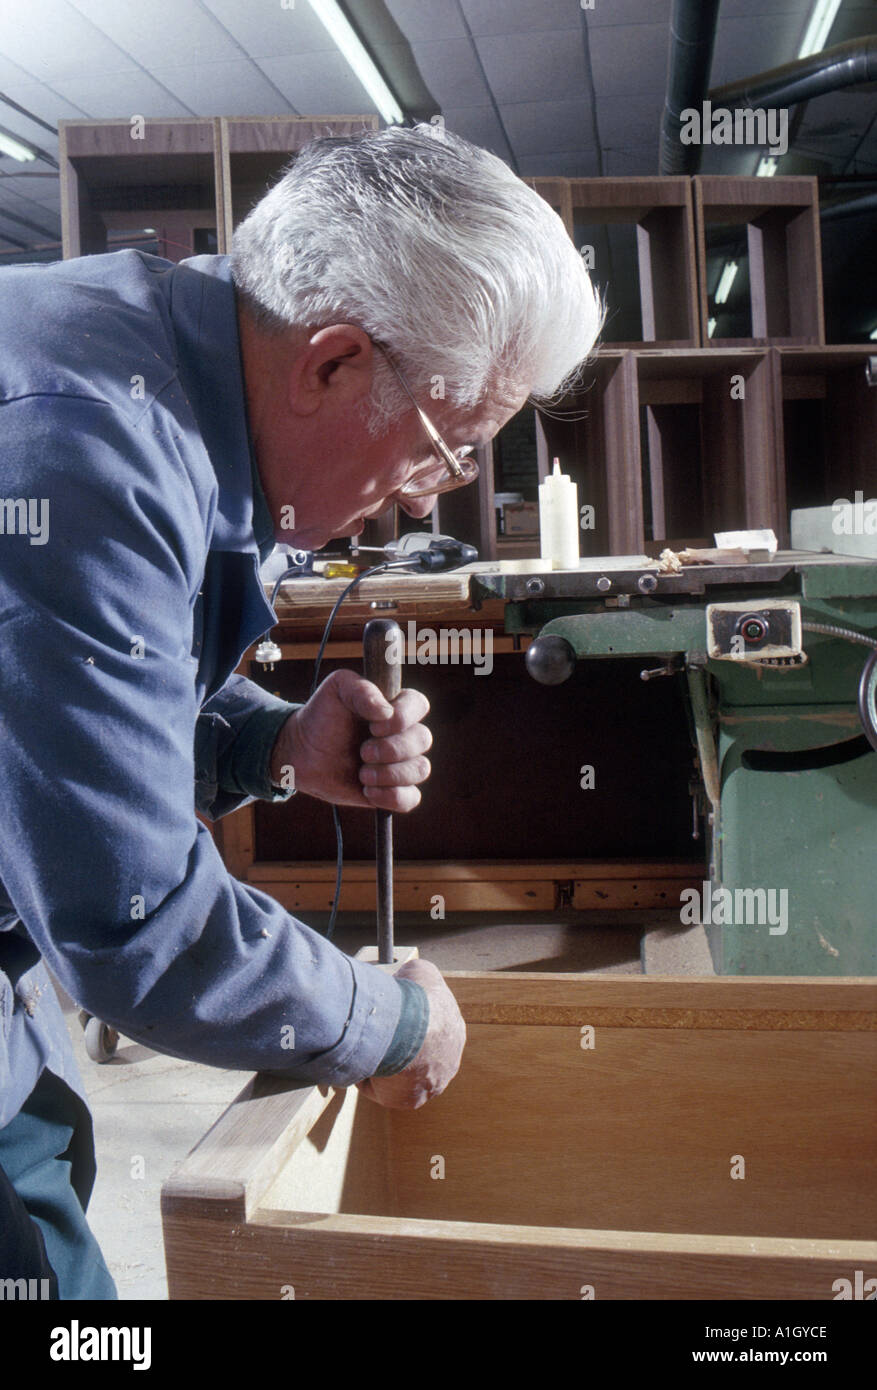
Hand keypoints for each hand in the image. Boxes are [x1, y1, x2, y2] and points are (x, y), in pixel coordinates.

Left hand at [269, 669, 430, 811]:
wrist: (303, 752)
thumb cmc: (322, 716)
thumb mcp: (336, 690)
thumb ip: (361, 690)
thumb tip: (386, 711)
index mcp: (395, 706)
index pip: (419, 705)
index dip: (403, 718)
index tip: (374, 726)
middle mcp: (404, 734)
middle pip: (422, 739)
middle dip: (391, 749)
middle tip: (362, 752)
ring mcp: (401, 763)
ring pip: (420, 769)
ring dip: (390, 774)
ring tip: (363, 774)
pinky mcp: (393, 790)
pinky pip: (411, 798)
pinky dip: (392, 797)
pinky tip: (368, 791)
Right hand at [357, 959, 465, 1109]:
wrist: (408, 1028)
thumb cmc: (415, 999)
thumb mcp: (421, 971)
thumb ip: (415, 976)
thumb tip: (402, 978)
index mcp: (453, 1031)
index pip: (429, 1031)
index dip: (406, 1024)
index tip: (387, 1018)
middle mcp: (448, 1060)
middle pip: (416, 1056)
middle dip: (394, 1047)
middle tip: (370, 1034)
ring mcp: (433, 1083)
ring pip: (400, 1075)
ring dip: (382, 1063)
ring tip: (362, 1046)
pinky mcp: (413, 1100)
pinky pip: (385, 1091)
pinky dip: (370, 1078)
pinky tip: (362, 1060)